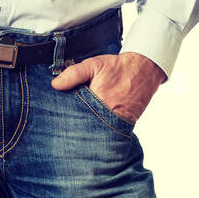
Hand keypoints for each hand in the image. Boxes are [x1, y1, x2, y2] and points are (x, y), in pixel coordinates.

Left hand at [50, 51, 166, 124]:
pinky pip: (104, 132)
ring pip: (93, 131)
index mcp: (98, 101)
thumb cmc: (118, 68)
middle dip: (71, 125)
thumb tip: (55, 85)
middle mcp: (107, 116)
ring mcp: (115, 123)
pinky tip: (88, 125)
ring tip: (72, 127)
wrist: (144, 71)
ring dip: (83, 128)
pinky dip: (96, 129)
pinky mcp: (120, 127)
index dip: (63, 114)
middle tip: (60, 125)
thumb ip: (74, 74)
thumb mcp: (94, 65)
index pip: (74, 114)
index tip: (55, 114)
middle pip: (82, 126)